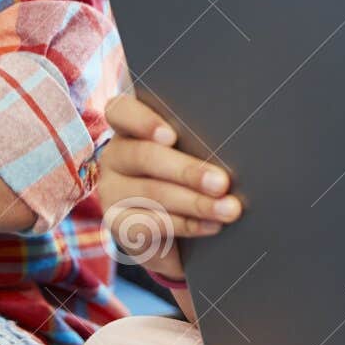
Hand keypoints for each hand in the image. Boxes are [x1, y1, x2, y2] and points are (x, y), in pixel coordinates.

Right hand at [98, 93, 242, 279]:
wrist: (167, 232)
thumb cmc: (185, 178)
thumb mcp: (188, 155)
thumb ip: (197, 144)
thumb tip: (233, 146)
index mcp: (130, 128)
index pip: (121, 111)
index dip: (143, 121)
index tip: (171, 136)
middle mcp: (115, 156)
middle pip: (145, 156)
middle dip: (188, 171)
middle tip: (222, 183)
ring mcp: (111, 191)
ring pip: (152, 193)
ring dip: (196, 202)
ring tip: (228, 209)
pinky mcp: (117, 224)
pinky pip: (151, 224)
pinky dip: (188, 225)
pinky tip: (212, 226)